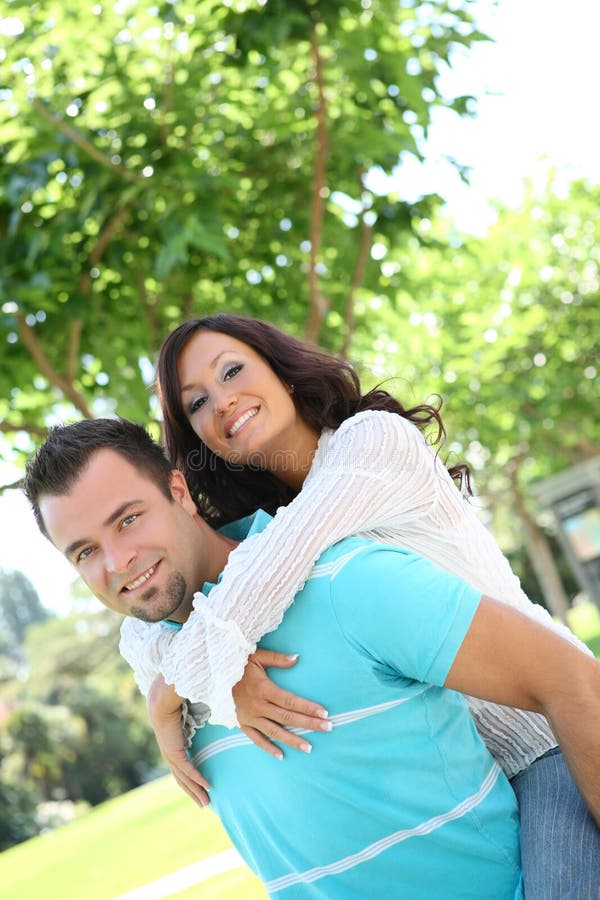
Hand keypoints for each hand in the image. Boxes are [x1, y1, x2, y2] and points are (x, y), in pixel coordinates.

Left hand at [146, 674, 210, 807]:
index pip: (181, 771)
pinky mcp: (175, 753)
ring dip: (197, 792)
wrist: (162, 703)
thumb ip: (194, 722)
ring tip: (206, 803)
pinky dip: (198, 779)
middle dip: (194, 794)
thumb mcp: (186, 717)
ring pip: (185, 779)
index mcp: (171, 749)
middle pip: (182, 781)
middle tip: (205, 805)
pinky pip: (188, 770)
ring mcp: (171, 757)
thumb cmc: (173, 707)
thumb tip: (203, 719)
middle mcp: (169, 756)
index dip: (190, 782)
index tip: (202, 790)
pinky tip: (208, 786)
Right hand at [232, 649, 331, 758]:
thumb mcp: (256, 656)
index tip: (324, 713)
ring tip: (309, 747)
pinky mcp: (241, 723)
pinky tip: (281, 755)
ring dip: (292, 740)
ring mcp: (250, 717)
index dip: (308, 707)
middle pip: (287, 717)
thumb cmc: (236, 663)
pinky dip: (268, 748)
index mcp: (264, 689)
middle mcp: (258, 706)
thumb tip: (297, 658)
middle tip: (328, 728)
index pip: (291, 701)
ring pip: (274, 732)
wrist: (210, 676)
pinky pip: (256, 739)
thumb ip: (277, 659)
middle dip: (309, 723)